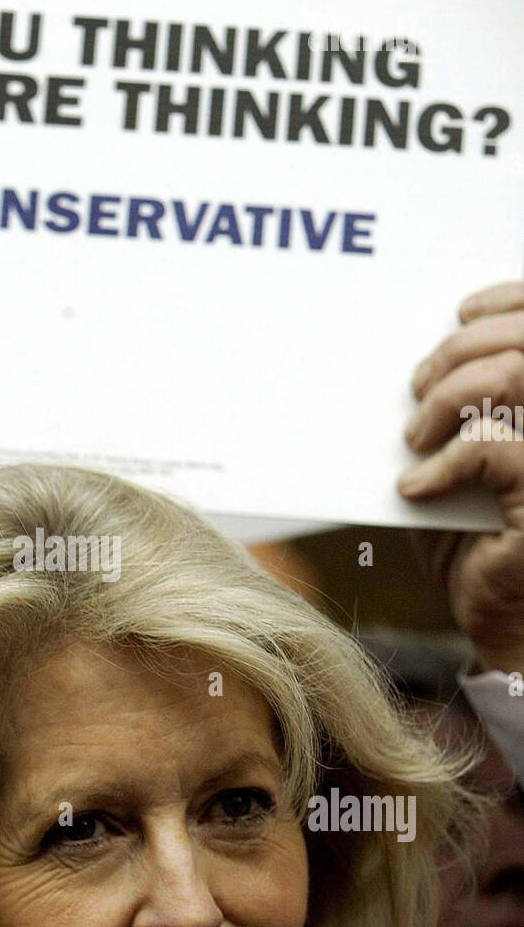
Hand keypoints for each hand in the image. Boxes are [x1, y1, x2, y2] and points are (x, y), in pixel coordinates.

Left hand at [398, 280, 523, 673]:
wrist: (506, 625)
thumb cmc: (485, 543)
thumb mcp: (469, 463)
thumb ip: (467, 409)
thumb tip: (426, 357)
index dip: (511, 301)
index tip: (459, 314)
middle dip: (459, 351)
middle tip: (416, 387)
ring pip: (512, 378)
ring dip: (447, 398)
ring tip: (416, 435)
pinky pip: (493, 445)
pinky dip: (443, 461)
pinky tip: (417, 487)